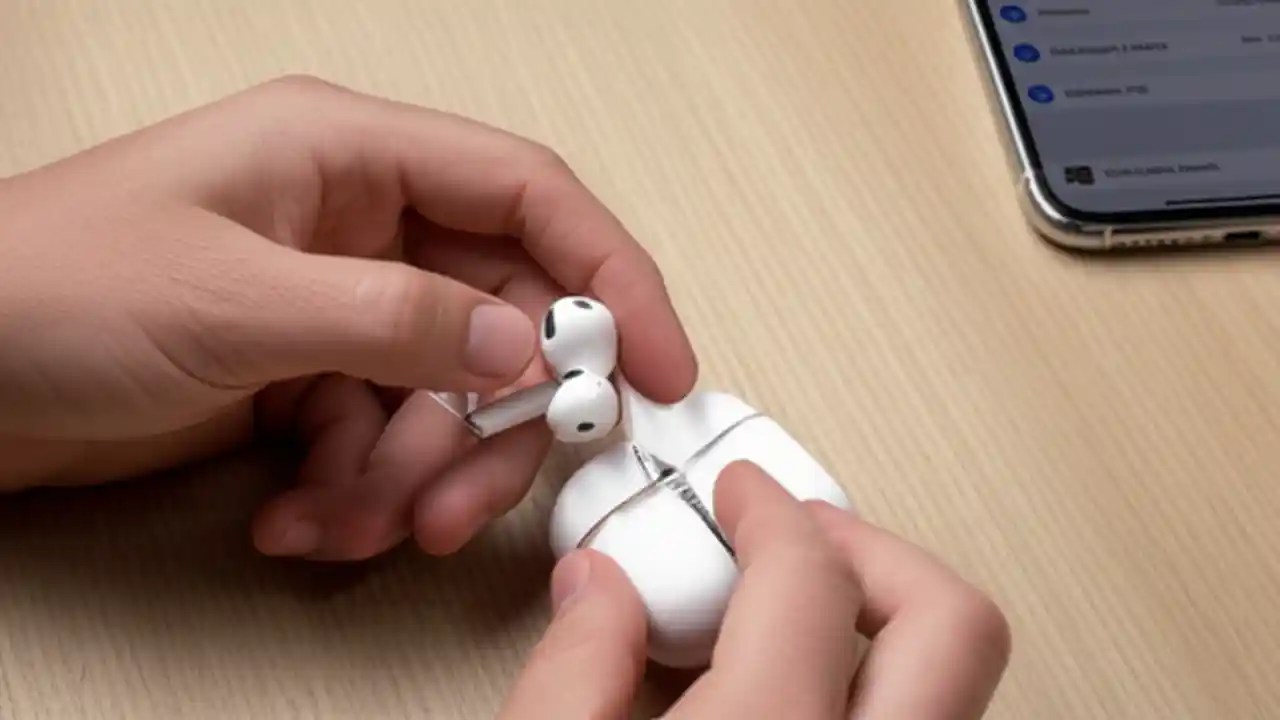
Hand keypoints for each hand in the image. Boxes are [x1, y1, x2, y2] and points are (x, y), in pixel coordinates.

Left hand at [0, 75, 696, 560]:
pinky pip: (382, 440)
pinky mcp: (308, 375)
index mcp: (352, 156)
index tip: (664, 362)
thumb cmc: (47, 287)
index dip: (613, 276)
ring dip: (409, 478)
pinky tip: (298, 520)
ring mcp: (335, 305)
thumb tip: (522, 353)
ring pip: (443, 400)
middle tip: (463, 500)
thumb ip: (396, 321)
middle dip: (490, 425)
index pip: (529, 196)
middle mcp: (359, 224)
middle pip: (497, 321)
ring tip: (349, 522)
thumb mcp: (236, 302)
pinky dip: (356, 494)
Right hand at [501, 462, 1010, 718]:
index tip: (740, 496)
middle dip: (878, 551)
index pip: (810, 579)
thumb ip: (570, 670)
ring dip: (890, 619)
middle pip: (953, 625)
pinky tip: (802, 691)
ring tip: (806, 610)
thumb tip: (600, 588)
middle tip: (805, 536)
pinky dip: (882, 684)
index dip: (769, 511)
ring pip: (957, 682)